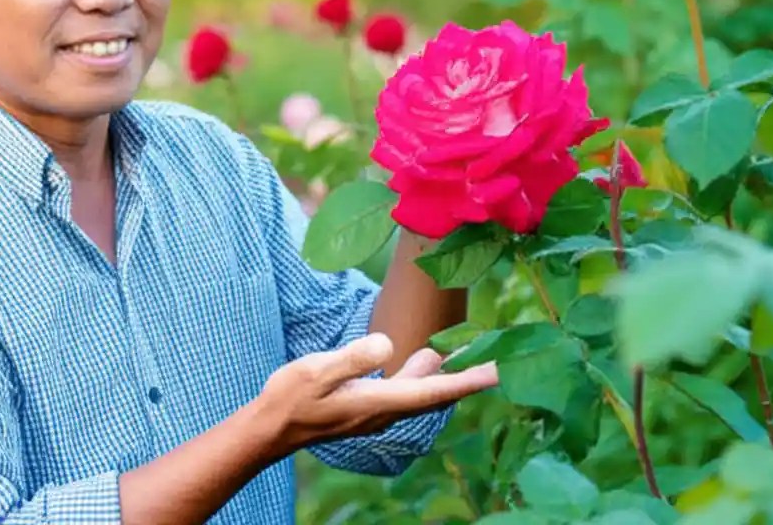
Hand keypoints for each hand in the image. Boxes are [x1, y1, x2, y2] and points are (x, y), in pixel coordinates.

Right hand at [255, 332, 498, 456]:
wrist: (271, 429)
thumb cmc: (291, 398)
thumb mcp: (316, 371)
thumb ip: (353, 358)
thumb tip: (387, 343)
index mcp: (379, 401)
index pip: (434, 391)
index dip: (469, 380)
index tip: (500, 371)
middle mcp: (385, 410)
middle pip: (437, 392)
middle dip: (469, 376)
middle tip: (501, 359)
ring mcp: (377, 410)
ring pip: (424, 391)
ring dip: (449, 374)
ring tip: (473, 353)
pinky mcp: (368, 406)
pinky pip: (407, 389)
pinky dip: (424, 374)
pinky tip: (426, 357)